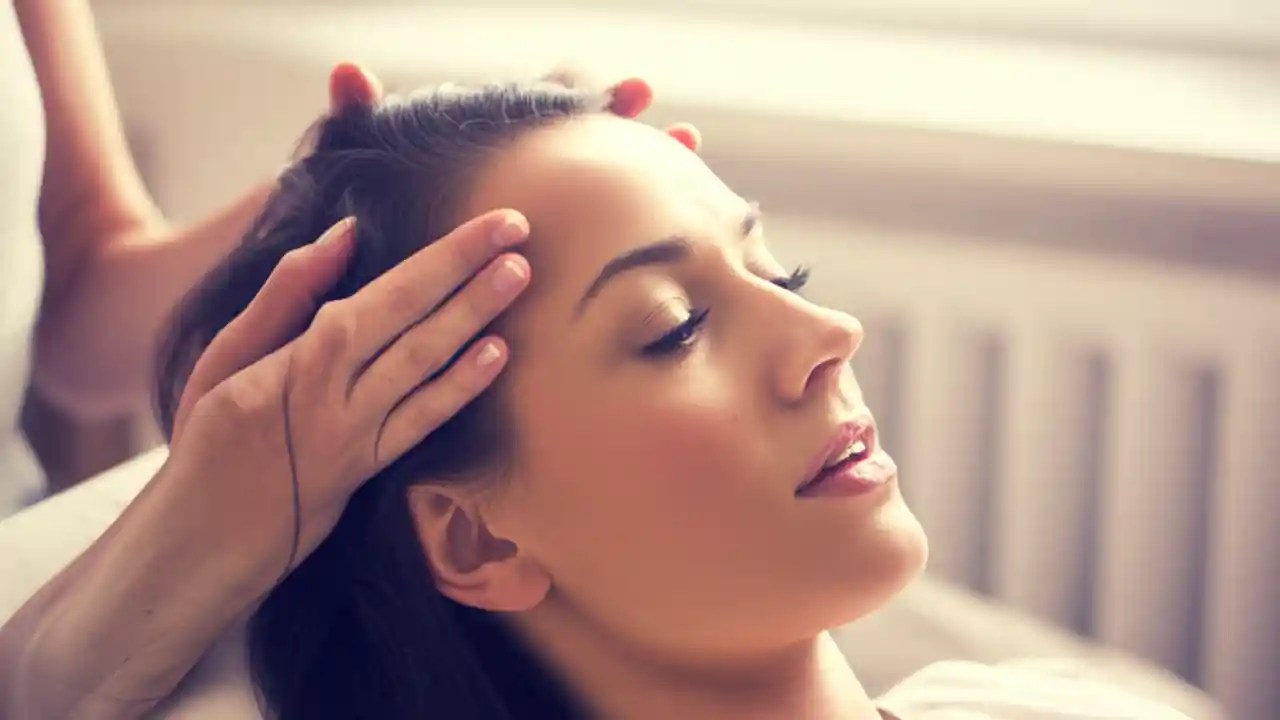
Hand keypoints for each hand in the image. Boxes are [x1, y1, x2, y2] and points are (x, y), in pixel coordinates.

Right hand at [167, 63, 700, 578]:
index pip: (384, 293)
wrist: (202, 539)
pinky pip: (422, 422)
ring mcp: (358, 436)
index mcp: (297, 359)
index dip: (443, 257)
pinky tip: (498, 356)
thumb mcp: (224, 356)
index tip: (491, 224)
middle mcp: (334, 395)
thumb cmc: (208, 437)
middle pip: (413, 322)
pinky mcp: (370, 468)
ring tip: (519, 277)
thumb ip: (284, 294)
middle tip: (522, 230)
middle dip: (470, 272)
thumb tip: (344, 232)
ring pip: (424, 366)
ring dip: (475, 319)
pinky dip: (460, 388)